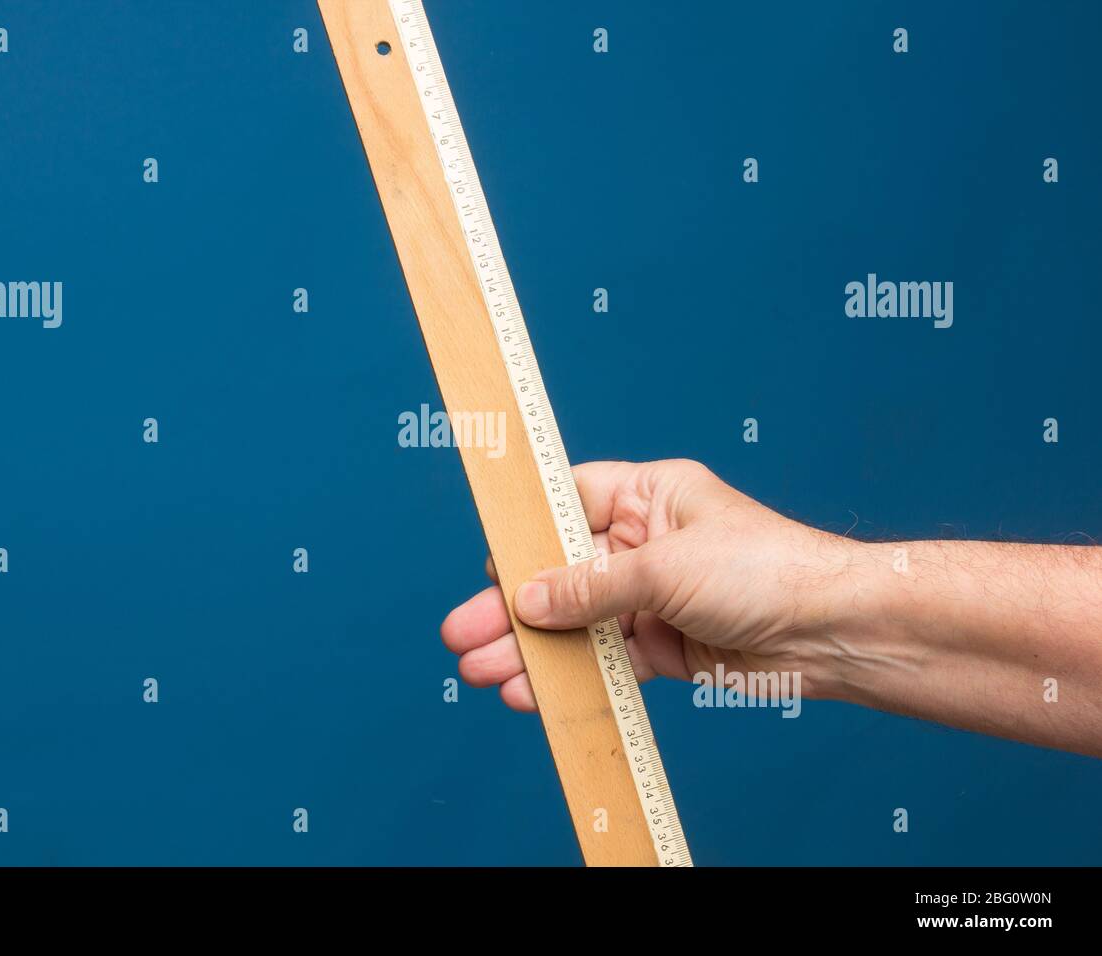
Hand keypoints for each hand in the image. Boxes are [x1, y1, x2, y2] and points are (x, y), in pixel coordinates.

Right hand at [440, 459, 859, 710]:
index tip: (488, 564)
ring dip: (531, 647)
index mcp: (648, 496)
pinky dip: (570, 676)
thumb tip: (527, 600)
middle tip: (462, 633)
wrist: (833, 633)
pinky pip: (603, 659)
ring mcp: (652, 597)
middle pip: (561, 572)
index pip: (568, 504)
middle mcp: (645, 543)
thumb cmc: (765, 570)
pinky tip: (532, 691)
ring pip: (576, 622)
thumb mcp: (664, 568)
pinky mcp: (663, 645)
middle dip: (512, 606)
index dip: (526, 534)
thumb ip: (590, 586)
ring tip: (481, 670)